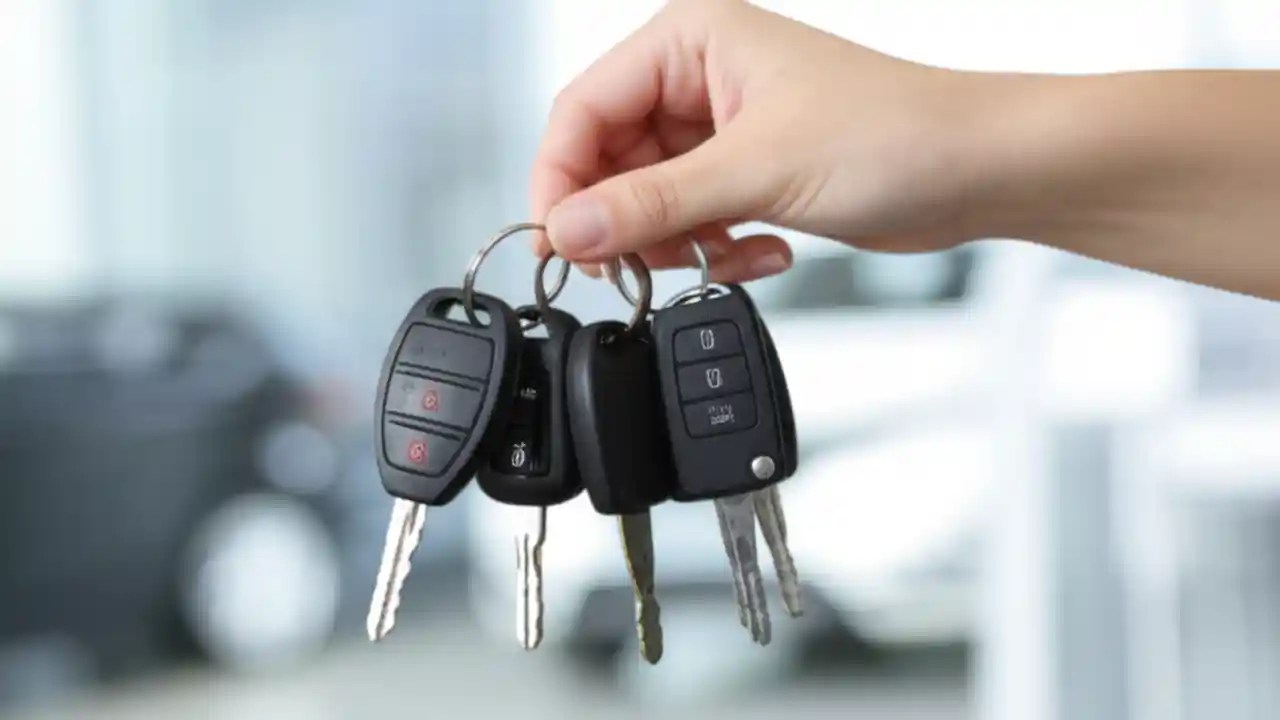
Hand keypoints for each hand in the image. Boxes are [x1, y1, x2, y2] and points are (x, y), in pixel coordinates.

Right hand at [529, 0, 989, 281]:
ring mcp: (722, 130)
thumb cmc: (898, 132)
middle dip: (624, 223)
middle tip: (633, 268)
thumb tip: (567, 228)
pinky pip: (691, 222)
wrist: (979, 171)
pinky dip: (714, 249)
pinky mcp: (746, 174)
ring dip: (675, 244)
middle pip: (608, 162)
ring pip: (648, 201)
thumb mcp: (757, 169)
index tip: (559, 243)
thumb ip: (652, 203)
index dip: (561, 181)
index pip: (582, 110)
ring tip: (721, 253)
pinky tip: (761, 251)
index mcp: (690, 40)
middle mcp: (698, 79)